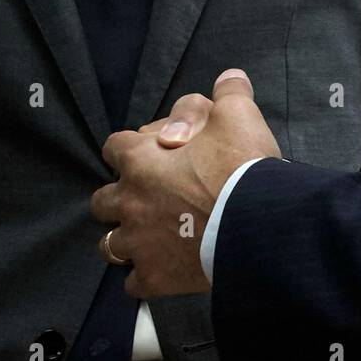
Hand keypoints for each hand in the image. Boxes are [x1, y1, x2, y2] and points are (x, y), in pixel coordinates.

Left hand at [91, 69, 279, 297]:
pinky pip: (134, 283)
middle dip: (120, 198)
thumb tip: (230, 77)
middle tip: (148, 199)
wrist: (258, 222)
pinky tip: (162, 271)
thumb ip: (230, 93)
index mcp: (141, 159)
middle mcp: (129, 201)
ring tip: (149, 238)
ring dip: (125, 239)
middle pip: (102, 200)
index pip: (114, 147)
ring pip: (109, 244)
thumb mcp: (239, 115)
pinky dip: (145, 277)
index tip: (149, 154)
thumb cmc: (242, 165)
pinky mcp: (154, 279)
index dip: (130, 149)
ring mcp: (138, 244)